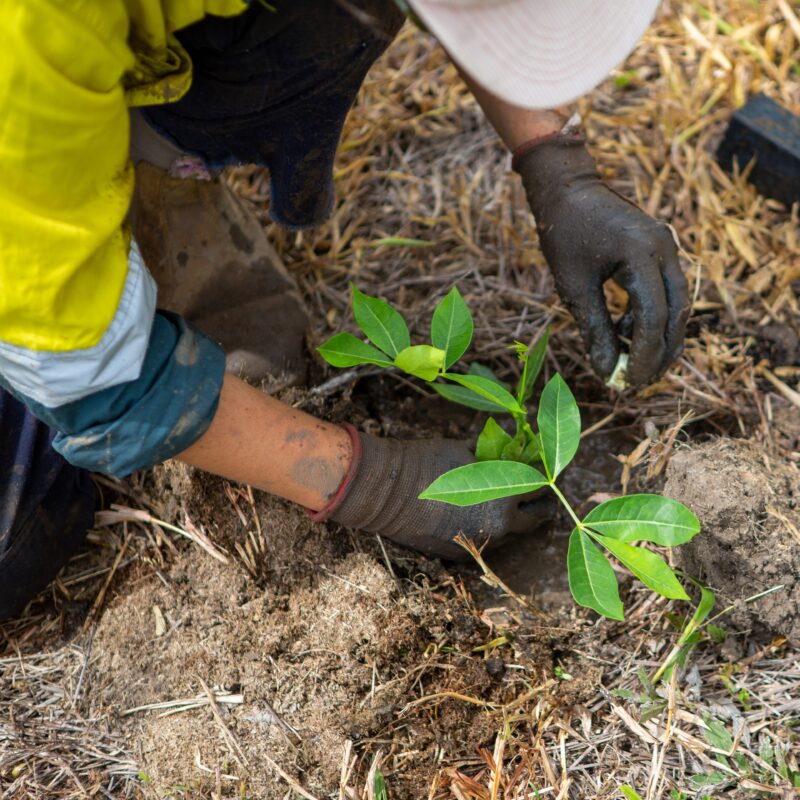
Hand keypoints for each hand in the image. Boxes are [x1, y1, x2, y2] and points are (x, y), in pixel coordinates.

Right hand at [315, 426, 552, 558]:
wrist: (386, 491)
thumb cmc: (426, 463)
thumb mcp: (466, 452)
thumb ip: (495, 457)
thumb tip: (514, 451)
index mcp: (504, 497)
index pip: (540, 488)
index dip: (543, 475)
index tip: (543, 468)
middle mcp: (498, 527)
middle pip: (534, 519)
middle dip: (539, 504)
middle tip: (539, 492)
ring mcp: (479, 545)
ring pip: (511, 535)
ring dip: (515, 519)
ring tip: (512, 503)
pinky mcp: (460, 556)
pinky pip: (485, 544)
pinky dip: (489, 530)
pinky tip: (482, 515)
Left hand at [516, 135, 688, 385]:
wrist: (567, 189)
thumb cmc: (563, 233)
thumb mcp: (573, 286)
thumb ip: (594, 329)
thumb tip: (607, 372)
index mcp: (641, 253)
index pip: (653, 317)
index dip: (645, 355)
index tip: (630, 383)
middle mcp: (665, 248)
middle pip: (677, 313)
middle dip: (660, 352)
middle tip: (640, 382)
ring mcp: (667, 247)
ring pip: (677, 304)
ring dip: (659, 337)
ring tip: (634, 365)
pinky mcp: (661, 249)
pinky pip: (667, 291)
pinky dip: (653, 317)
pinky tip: (629, 334)